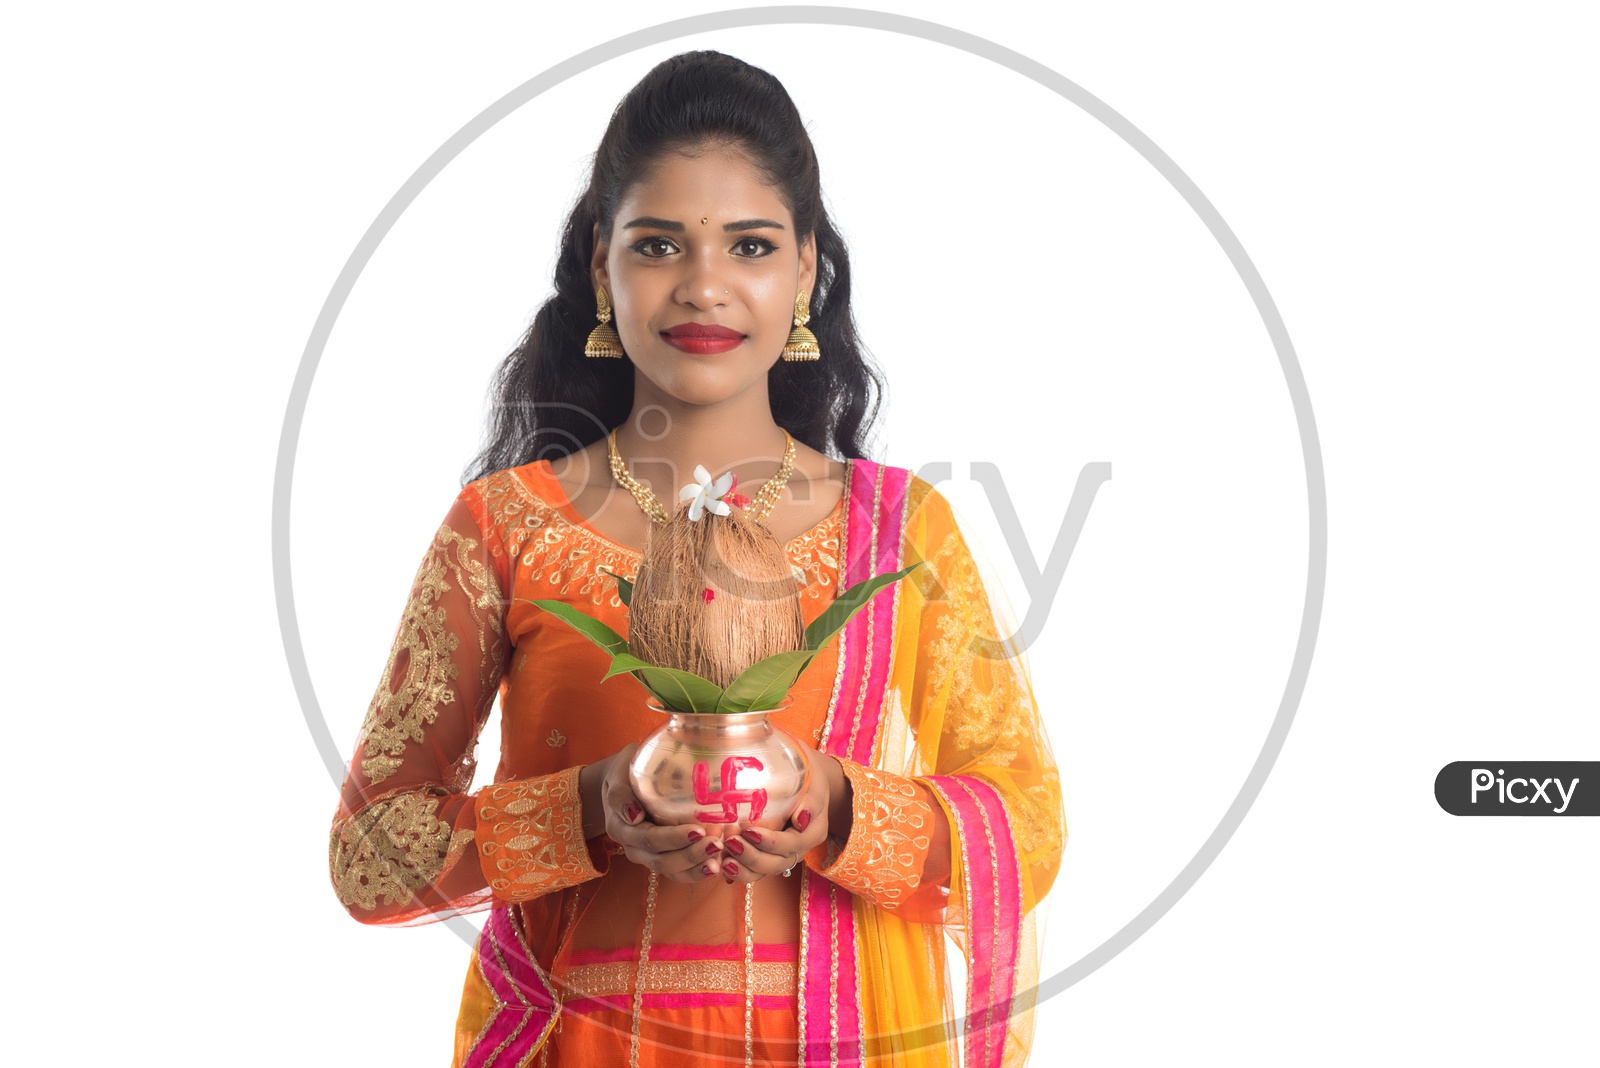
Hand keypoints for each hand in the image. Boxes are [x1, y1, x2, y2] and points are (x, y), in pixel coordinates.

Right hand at [581, 745, 723, 883]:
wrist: (624, 782)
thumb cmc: (625, 772)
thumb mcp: (618, 773)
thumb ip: (620, 792)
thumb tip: (633, 814)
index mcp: (620, 828)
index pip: (649, 839)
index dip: (673, 838)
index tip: (698, 830)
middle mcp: (633, 847)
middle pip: (662, 860)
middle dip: (690, 855)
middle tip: (716, 844)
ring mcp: (648, 855)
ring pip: (672, 871)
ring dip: (696, 868)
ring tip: (718, 862)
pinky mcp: (662, 857)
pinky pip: (679, 872)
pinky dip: (697, 872)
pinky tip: (717, 866)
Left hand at [721, 741, 849, 884]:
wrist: (804, 781)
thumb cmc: (807, 778)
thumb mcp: (814, 783)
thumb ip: (811, 801)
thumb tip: (803, 819)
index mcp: (812, 833)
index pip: (792, 844)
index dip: (771, 842)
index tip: (749, 831)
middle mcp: (798, 849)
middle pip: (777, 863)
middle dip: (752, 857)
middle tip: (731, 843)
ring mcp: (782, 855)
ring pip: (764, 872)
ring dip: (743, 869)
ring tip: (723, 861)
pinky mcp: (768, 856)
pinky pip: (754, 871)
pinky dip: (739, 871)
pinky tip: (722, 865)